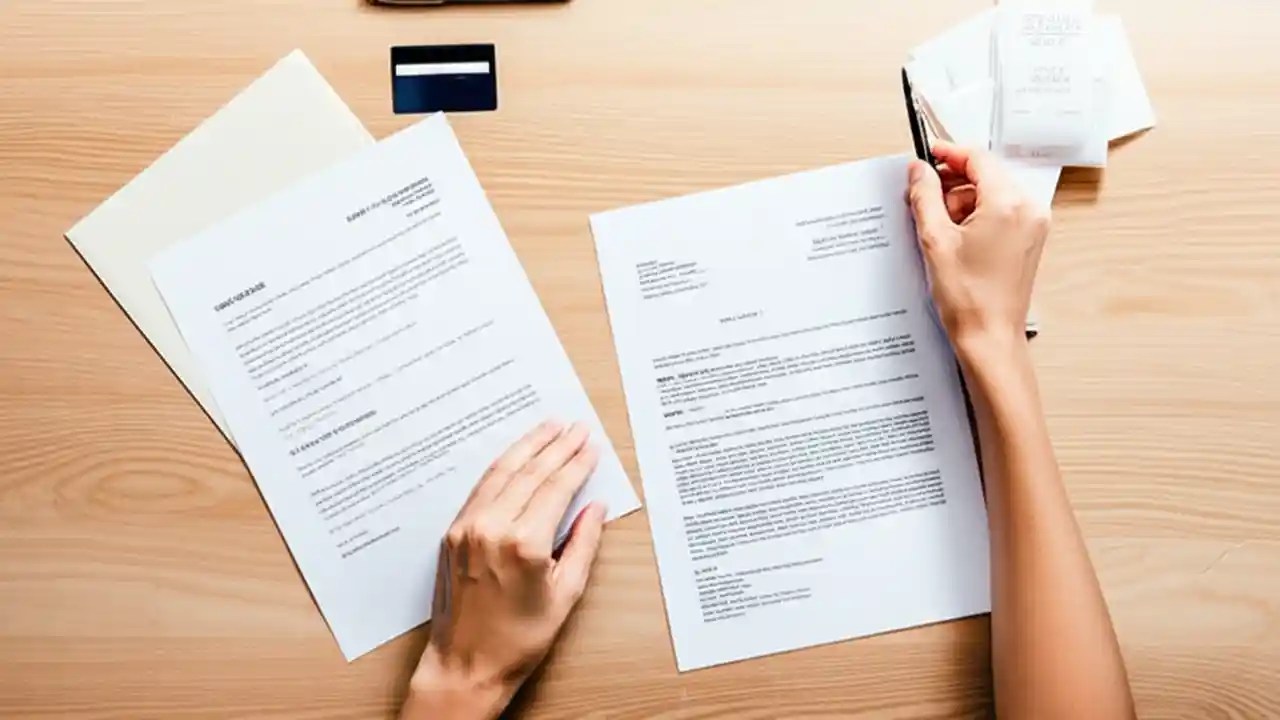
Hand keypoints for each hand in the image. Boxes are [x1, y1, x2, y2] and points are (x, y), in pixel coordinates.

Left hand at [400, 421, 606, 719]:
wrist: (465, 664)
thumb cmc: (518, 639)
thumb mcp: (565, 594)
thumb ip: (583, 544)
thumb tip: (595, 507)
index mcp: (524, 543)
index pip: (557, 487)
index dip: (577, 463)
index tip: (591, 445)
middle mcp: (492, 527)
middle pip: (531, 472)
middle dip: (557, 446)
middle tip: (576, 426)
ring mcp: (467, 527)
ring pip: (502, 472)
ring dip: (528, 446)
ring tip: (549, 427)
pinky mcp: (453, 532)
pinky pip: (481, 488)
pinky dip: (502, 466)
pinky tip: (517, 455)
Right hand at [906, 141, 1049, 358]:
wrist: (989, 337)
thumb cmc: (968, 298)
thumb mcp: (935, 239)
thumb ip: (924, 196)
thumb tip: (918, 171)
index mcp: (1008, 203)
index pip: (977, 159)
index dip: (948, 154)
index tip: (927, 155)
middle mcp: (1028, 209)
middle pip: (985, 175)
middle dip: (951, 182)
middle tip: (921, 196)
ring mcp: (1033, 224)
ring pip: (991, 193)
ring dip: (962, 201)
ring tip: (936, 226)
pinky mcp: (1029, 239)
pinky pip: (1000, 212)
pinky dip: (976, 216)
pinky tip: (953, 236)